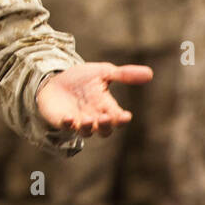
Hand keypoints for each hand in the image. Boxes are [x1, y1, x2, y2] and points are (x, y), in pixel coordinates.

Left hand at [37, 62, 152, 137]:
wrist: (54, 78)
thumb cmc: (81, 78)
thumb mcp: (102, 72)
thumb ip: (123, 75)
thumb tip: (150, 73)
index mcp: (106, 107)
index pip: (118, 117)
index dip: (122, 119)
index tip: (126, 116)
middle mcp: (94, 117)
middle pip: (105, 129)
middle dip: (107, 125)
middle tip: (106, 117)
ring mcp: (78, 121)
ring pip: (87, 132)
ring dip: (89, 127)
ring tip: (89, 119)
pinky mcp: (62, 120)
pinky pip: (66, 127)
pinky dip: (68, 125)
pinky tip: (69, 118)